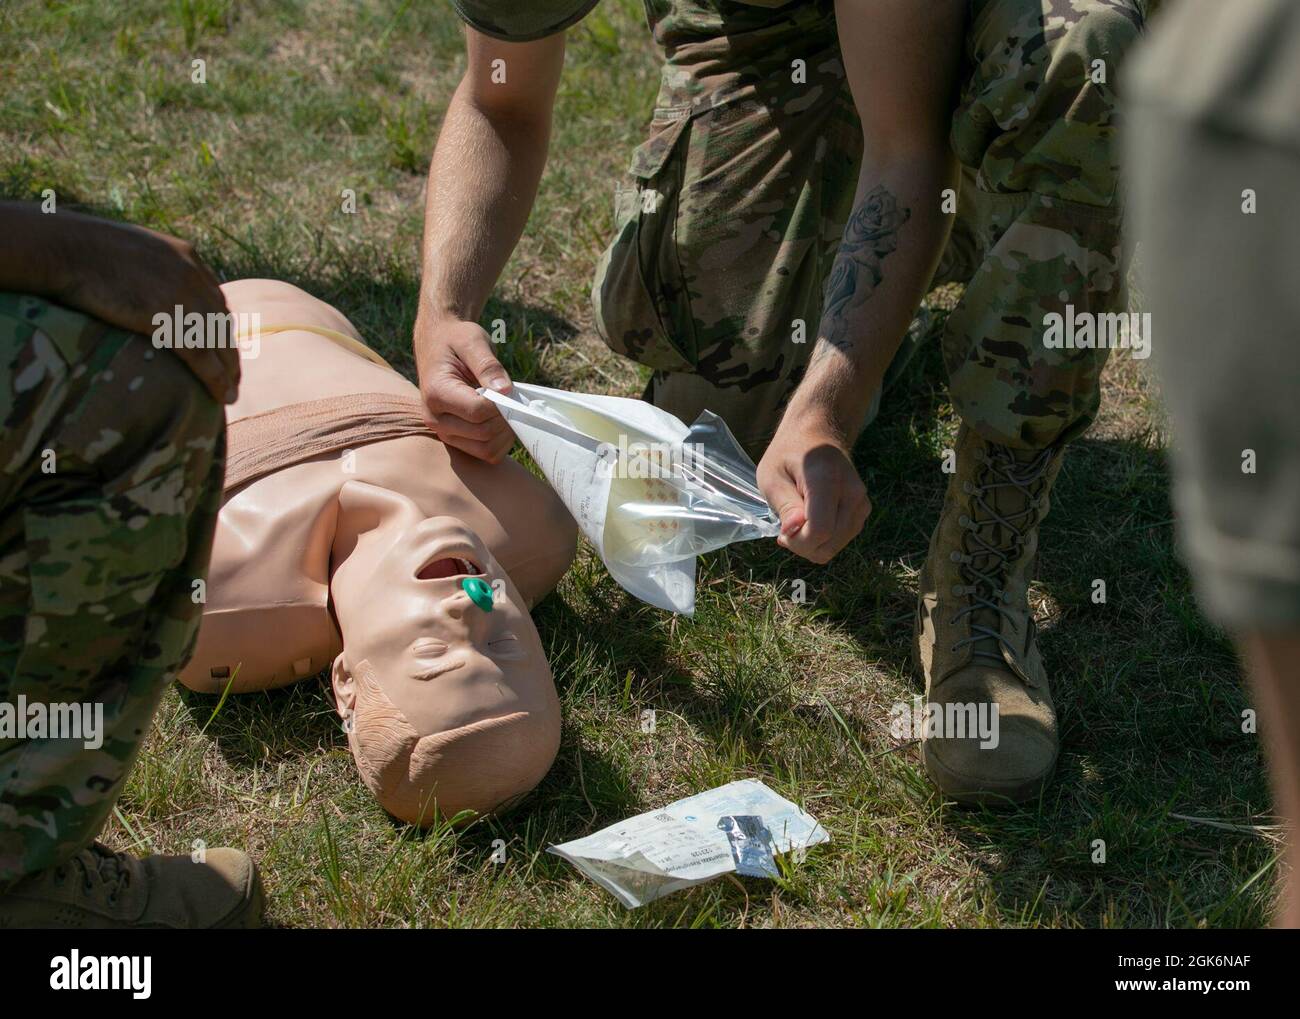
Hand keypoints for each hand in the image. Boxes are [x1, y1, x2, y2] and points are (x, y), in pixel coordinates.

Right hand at [56, 217, 238, 402]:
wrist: (62, 247)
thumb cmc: (79, 247)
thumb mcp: (128, 249)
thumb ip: (147, 267)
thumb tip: (137, 284)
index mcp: (185, 255)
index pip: (215, 298)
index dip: (221, 326)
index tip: (222, 346)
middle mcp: (192, 274)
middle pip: (222, 322)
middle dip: (229, 352)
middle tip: (232, 377)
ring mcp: (182, 296)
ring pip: (218, 341)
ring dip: (228, 371)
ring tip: (229, 393)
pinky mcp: (167, 318)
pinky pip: (202, 355)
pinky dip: (216, 378)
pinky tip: (221, 396)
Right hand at [413, 317, 514, 462]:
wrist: (438, 344)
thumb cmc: (456, 340)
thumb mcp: (472, 341)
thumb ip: (488, 365)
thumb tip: (505, 391)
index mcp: (436, 393)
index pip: (478, 411)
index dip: (501, 402)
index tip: (506, 386)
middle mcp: (435, 419)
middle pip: (485, 434)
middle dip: (506, 417)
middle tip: (509, 396)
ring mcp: (444, 433)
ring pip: (487, 450)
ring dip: (505, 432)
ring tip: (504, 407)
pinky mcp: (456, 440)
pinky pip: (486, 453)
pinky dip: (500, 440)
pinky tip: (500, 418)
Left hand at [757, 413, 869, 563]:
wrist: (817, 436)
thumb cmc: (788, 455)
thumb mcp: (772, 476)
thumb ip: (783, 504)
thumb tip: (792, 532)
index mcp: (827, 478)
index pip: (820, 530)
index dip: (797, 542)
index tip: (782, 532)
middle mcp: (852, 492)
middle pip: (828, 544)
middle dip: (802, 546)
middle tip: (786, 527)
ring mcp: (861, 503)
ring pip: (834, 547)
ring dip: (811, 545)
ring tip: (797, 522)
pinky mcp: (863, 511)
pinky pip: (839, 541)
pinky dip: (822, 541)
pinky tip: (810, 523)